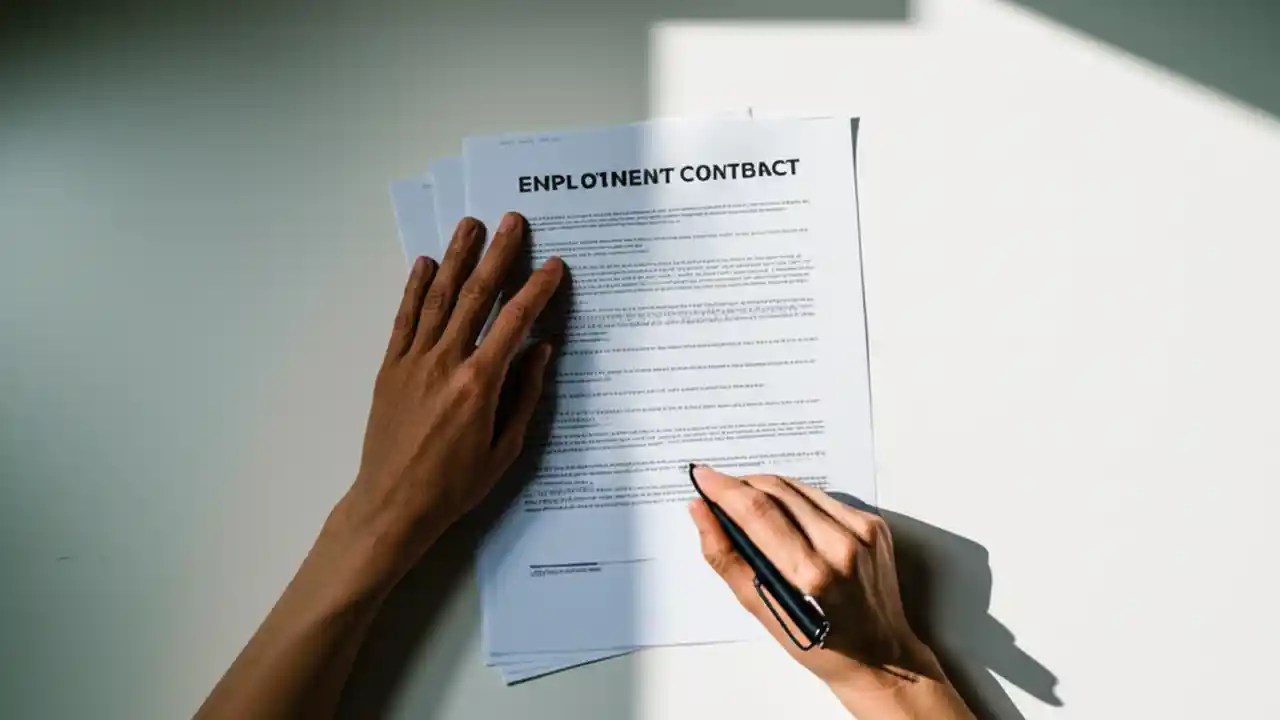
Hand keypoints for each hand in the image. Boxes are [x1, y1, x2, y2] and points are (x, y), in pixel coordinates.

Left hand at [324, 213, 562, 589]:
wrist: (393, 505)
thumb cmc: (455, 485)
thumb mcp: (504, 448)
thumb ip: (524, 395)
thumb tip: (541, 350)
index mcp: (479, 383)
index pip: (514, 322)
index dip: (536, 289)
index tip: (553, 265)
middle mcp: (445, 362)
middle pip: (475, 296)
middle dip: (497, 255)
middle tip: (512, 221)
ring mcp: (413, 361)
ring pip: (438, 298)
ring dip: (456, 258)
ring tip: (470, 226)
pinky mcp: (390, 367)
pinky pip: (404, 319)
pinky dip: (414, 289)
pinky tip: (425, 264)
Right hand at [688, 466, 972, 718]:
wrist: (884, 656)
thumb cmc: (820, 646)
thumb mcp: (765, 612)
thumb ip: (727, 559)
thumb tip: (700, 511)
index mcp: (813, 573)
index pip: (758, 513)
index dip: (725, 490)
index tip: (701, 476)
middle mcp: (842, 544)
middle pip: (778, 492)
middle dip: (741, 484)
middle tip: (715, 488)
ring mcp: (863, 530)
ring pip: (800, 489)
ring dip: (766, 488)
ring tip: (743, 499)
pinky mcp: (874, 524)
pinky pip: (823, 498)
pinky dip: (796, 499)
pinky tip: (783, 513)